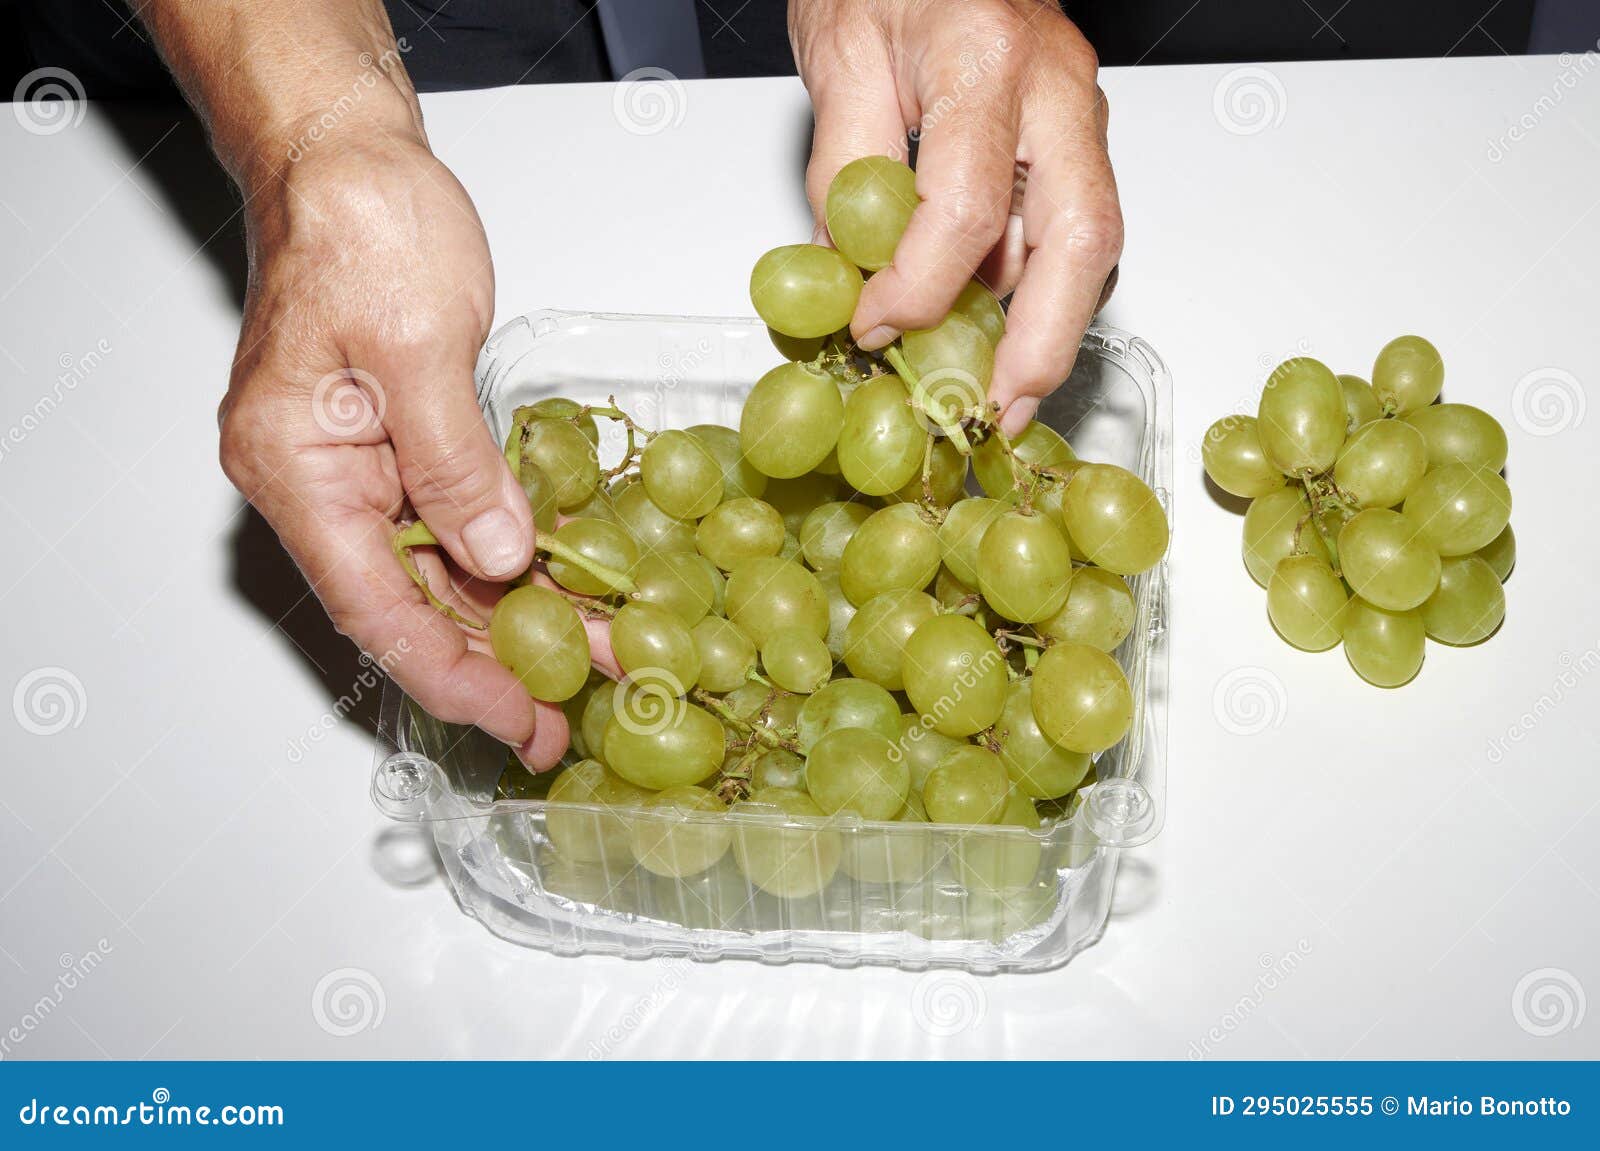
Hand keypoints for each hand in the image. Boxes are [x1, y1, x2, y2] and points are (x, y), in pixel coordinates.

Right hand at [218, 134, 609, 768]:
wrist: (348, 155)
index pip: (375, 607)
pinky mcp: (404, 445)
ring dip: (520, 616)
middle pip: (414, 603)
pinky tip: (575, 589)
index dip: (449, 673)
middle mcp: (322, 483)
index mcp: (296, 468)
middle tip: (567, 718)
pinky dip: (517, 557)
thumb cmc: (360, 224)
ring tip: (597, 663)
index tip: (513, 719)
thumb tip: (499, 555)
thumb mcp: (419, 341)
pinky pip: (460, 520)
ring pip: (444, 570)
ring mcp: (362, 467)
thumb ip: (456, 460)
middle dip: (495, 663)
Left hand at [791, 0, 1123, 432]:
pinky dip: (1036, 285)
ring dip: (1047, 325)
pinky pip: (1069, 224)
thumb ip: (843, 169)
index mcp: (988, 58)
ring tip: (1000, 391)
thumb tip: (844, 274)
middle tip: (1003, 409)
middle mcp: (1055, 86)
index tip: (874, 326)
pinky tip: (997, 327)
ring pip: (1090, 239)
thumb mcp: (838, 53)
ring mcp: (1076, 109)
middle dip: (1044, 341)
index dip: (920, 285)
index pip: (966, 204)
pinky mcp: (1072, 132)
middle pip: (1082, 237)